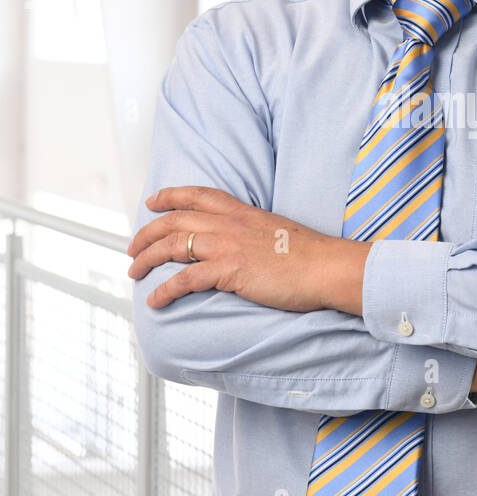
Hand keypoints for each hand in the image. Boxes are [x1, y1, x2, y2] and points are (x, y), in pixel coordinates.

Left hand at [127, 186, 338, 311]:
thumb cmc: (309, 256)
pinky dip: (164, 291)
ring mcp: (227, 246)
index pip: (197, 195)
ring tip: (134, 272)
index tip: (153, 202)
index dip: (170, 196)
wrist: (326, 267)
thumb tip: (245, 245)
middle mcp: (229, 224)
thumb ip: (254, 232)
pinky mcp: (229, 271)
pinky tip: (155, 300)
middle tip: (132, 248)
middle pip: (174, 220)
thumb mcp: (277, 230)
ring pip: (171, 246)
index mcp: (242, 212)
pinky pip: (184, 279)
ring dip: (146, 259)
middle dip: (146, 233)